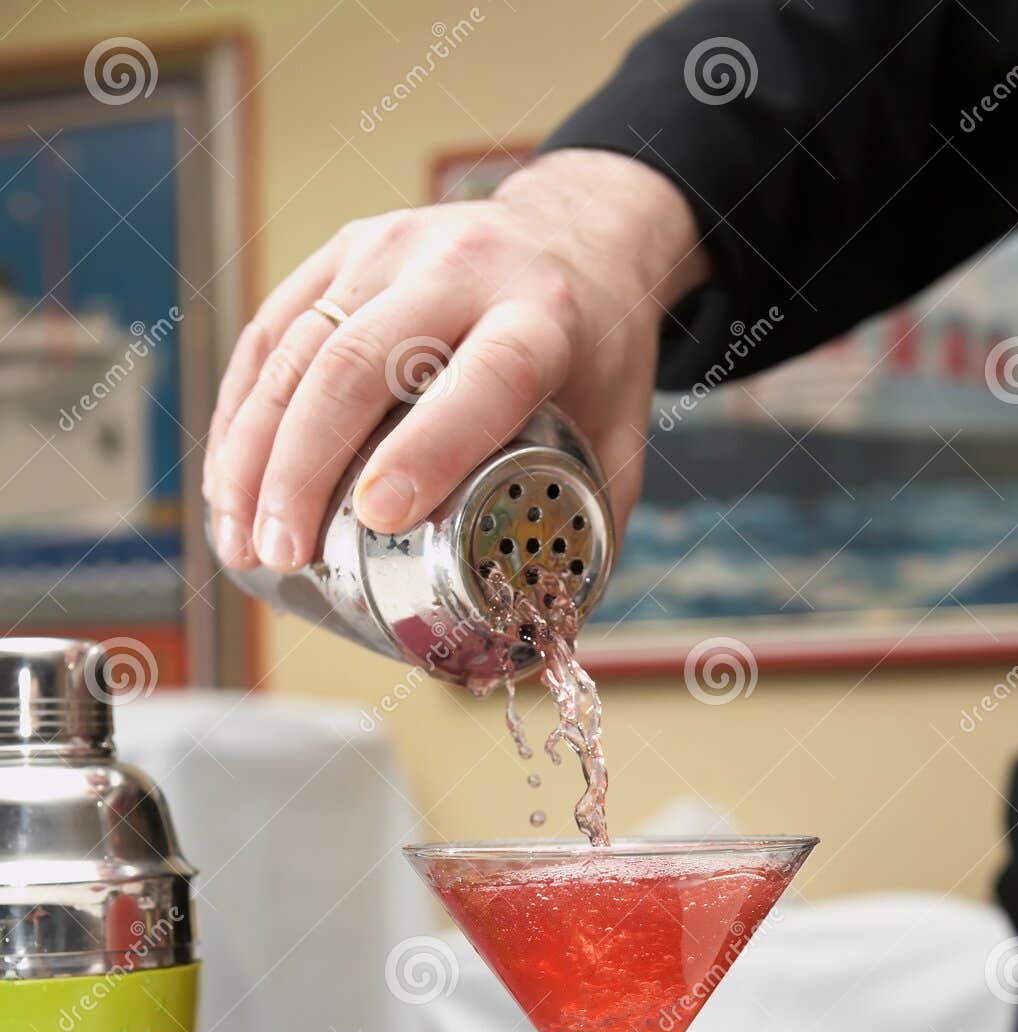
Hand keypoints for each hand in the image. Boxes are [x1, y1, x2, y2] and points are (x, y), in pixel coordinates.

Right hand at [203, 149, 707, 571]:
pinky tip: (228, 481)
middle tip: (284, 554)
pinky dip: (239, 413)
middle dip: (305, 468)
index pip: (483, 377)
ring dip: (254, 451)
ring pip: (298, 348)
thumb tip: (546, 644)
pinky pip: (270, 331)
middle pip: (359, 362)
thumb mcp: (619, 430)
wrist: (576, 232)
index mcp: (543, 317)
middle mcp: (462, 268)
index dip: (428, 447)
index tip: (377, 516)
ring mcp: (392, 249)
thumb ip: (594, 530)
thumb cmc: (593, 351)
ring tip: (243, 540)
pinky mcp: (343, 250)